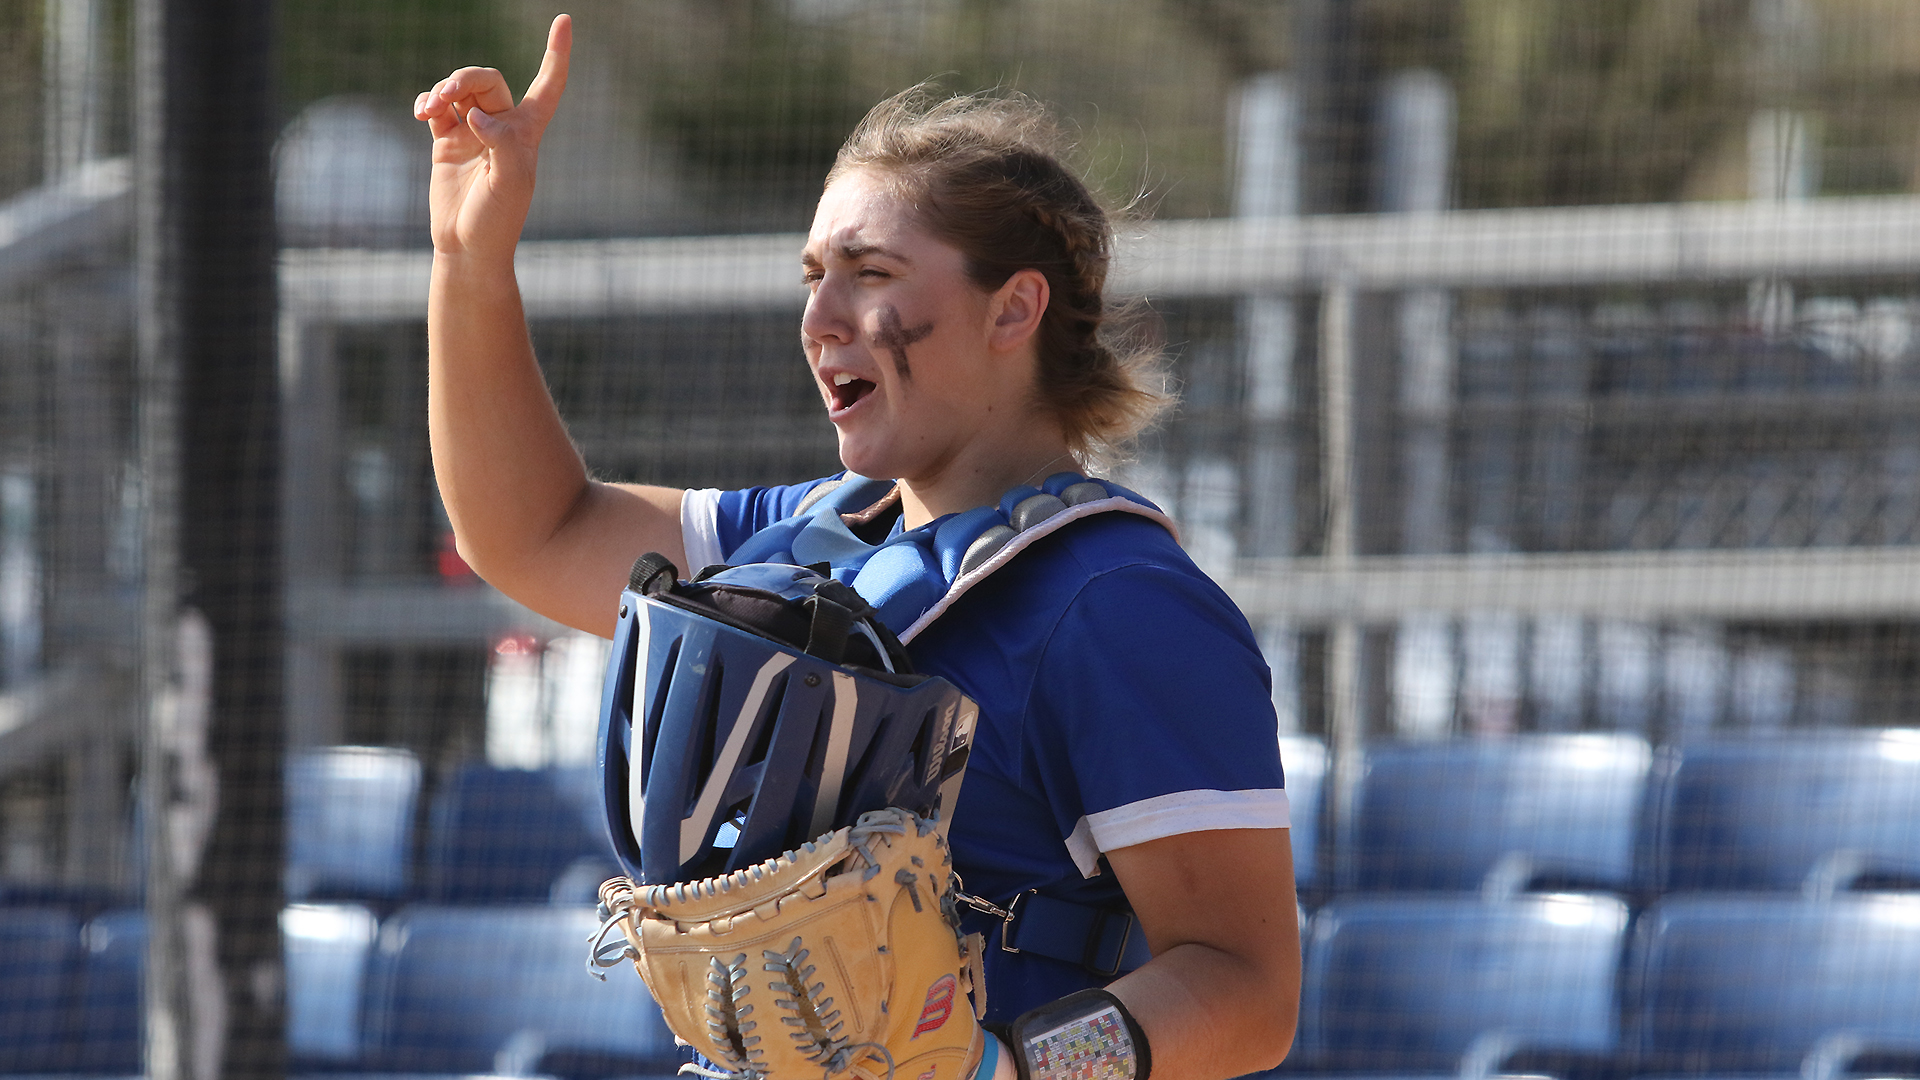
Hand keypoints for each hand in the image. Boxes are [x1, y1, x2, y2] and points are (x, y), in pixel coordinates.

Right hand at [413, 14, 571, 259]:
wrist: (467, 248)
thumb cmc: (497, 222)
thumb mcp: (509, 185)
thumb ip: (500, 145)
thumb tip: (476, 116)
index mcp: (527, 134)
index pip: (548, 85)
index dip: (557, 54)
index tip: (564, 20)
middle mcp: (503, 128)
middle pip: (488, 80)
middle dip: (465, 78)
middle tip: (446, 94)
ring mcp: (474, 133)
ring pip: (460, 90)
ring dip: (443, 89)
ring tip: (428, 109)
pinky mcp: (447, 142)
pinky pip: (439, 107)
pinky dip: (429, 101)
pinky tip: (423, 111)